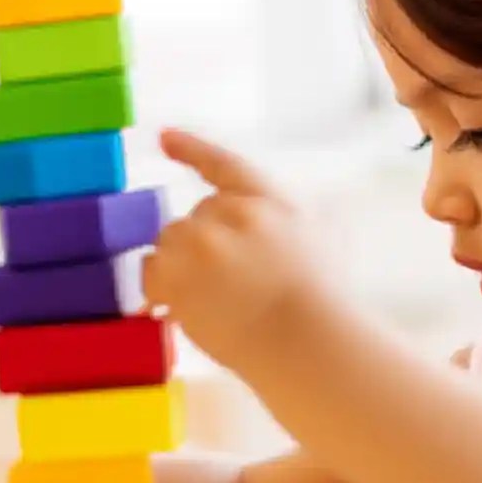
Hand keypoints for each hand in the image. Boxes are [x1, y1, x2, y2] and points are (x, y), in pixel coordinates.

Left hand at [143, 129, 330, 365]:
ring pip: (170, 240)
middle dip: (205, 245)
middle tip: (231, 282)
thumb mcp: (330, 239)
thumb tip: (323, 210)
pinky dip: (161, 285)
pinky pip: (151, 268)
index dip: (190, 149)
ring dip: (183, 265)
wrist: (304, 345)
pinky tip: (188, 304)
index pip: (222, 165)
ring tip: (214, 296)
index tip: (164, 136)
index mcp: (268, 200)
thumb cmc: (323, 299)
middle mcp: (232, 213)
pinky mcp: (178, 275)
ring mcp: (201, 243)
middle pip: (195, 215)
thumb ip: (318, 215)